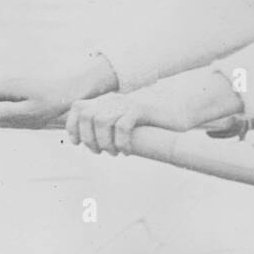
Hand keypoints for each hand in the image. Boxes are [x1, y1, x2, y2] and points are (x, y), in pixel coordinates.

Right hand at [0, 56, 118, 131]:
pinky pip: (5, 98)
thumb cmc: (55, 100)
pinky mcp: (22, 88)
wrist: (75, 88)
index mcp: (9, 85)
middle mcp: (9, 82)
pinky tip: (9, 121)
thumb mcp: (32, 110)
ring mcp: (15, 84)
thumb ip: (8, 112)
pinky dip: (2, 109)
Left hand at [66, 69, 242, 154]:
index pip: (78, 107)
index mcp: (108, 101)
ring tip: (113, 153)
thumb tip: (93, 142)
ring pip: (101, 121)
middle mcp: (115, 99)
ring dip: (104, 142)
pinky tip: (127, 151)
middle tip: (99, 152)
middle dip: (88, 138)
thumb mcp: (127, 122)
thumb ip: (110, 126)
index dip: (72, 125)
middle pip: (86, 116)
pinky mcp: (141, 108)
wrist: (181, 112)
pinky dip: (121, 142)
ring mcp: (128, 103)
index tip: (76, 143)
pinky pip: (122, 126)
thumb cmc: (154, 122)